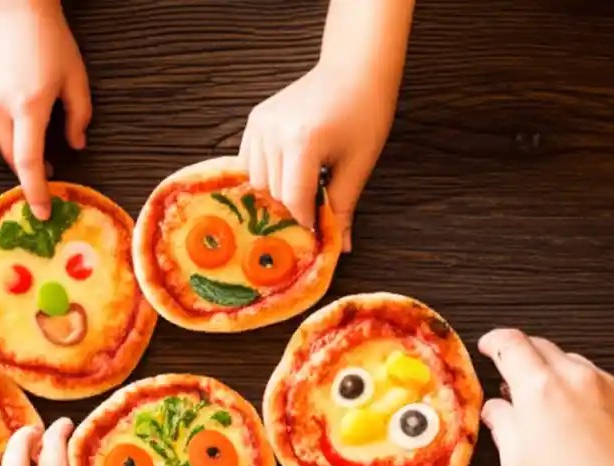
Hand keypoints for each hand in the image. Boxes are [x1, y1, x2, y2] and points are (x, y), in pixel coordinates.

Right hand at [0, 0, 90, 215]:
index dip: (35, 191)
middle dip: (24, 175)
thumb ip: (79, 117)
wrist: (14, 6)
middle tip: (39, 179)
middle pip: (7, 156)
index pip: (27, 161)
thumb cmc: (50, 41)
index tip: (41, 212)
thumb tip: (75, 148)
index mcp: (28, 104)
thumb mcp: (76, 78)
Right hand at [240, 61, 398, 251]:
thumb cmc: (364, 114)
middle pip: (273, 193)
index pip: (294, 199)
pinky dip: (265, 173)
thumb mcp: (359, 164)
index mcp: (303, 142)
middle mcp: (273, 132)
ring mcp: (260, 124)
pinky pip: (249, 161)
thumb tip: (339, 246)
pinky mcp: (254, 119)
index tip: (319, 227)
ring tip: (302, 185)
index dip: (307, 220)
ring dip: (277, 191)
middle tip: (314, 207)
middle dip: (293, 206)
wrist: (354, 69)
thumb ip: (343, 207)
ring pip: (257, 180)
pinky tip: (287, 171)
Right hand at [477, 329, 613, 465]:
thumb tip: (496, 407)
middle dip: (523, 356)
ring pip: (573, 363)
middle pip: (543, 346)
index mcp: (540, 388)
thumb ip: (502, 422)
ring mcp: (610, 386)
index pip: (511, 343)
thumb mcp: (514, 461)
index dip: (494, 341)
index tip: (487, 348)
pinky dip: (584, 389)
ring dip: (554, 373)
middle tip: (512, 379)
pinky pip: (601, 381)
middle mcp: (577, 377)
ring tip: (548, 404)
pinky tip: (580, 419)